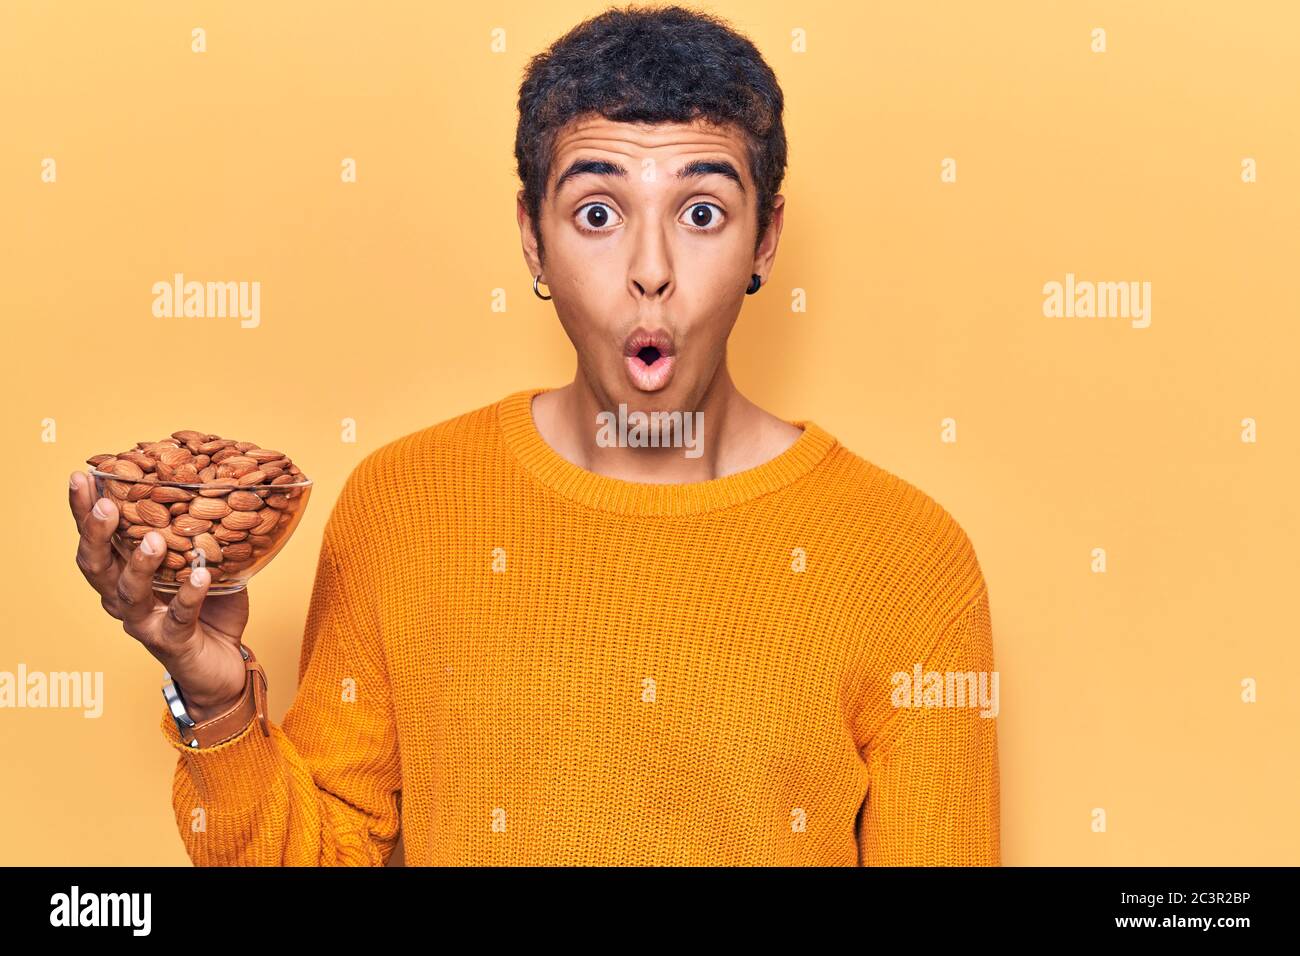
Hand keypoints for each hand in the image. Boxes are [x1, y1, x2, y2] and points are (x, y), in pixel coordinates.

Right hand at [69, 470, 250, 719]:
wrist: (225, 665)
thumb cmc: (209, 610)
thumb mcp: (203, 564)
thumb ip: (200, 534)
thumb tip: (216, 486)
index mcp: (125, 575)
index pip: (98, 540)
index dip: (84, 511)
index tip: (82, 476)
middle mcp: (125, 600)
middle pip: (97, 565)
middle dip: (96, 533)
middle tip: (104, 503)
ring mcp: (145, 623)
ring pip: (130, 593)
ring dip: (140, 564)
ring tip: (154, 539)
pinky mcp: (172, 643)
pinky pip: (179, 617)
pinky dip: (189, 596)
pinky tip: (199, 576)